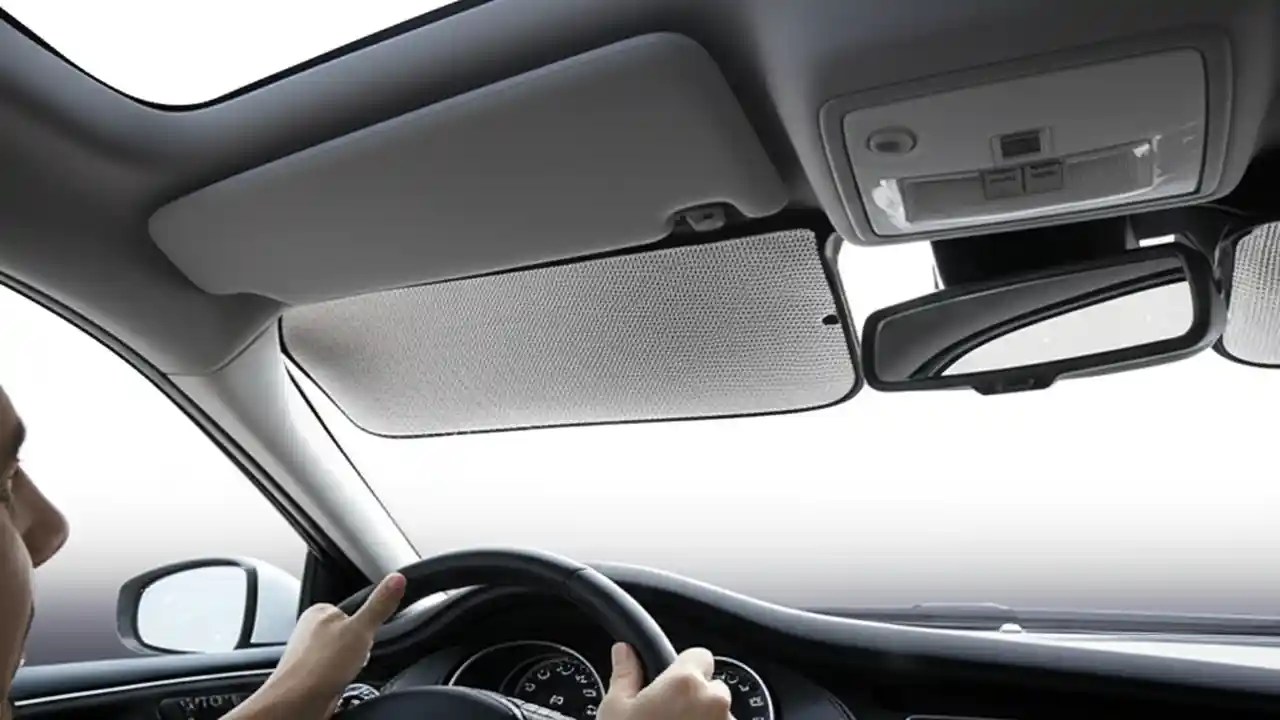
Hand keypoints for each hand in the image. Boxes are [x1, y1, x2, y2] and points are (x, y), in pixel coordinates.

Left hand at [231, 573, 405, 719]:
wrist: (296, 704)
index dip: (365, 629)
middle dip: (358, 651)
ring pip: (344, 657)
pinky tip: (336, 684)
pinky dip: (340, 680)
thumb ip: (379, 605)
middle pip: (351, 636)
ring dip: (349, 668)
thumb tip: (397, 578)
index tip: (363, 639)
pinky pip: (336, 675)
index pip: (355, 613)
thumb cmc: (320, 666)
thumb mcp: (361, 630)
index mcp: (319, 611)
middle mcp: (309, 631)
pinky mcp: (309, 677)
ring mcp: (308, 655)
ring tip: (342, 674)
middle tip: (352, 659)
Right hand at [598, 643, 732, 719]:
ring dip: (706, 719)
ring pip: (720, 713)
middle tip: (668, 715)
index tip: (670, 684)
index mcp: (685, 683)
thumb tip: (623, 651)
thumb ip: (625, 675)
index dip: (684, 668)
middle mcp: (714, 702)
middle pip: (712, 687)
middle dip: (696, 698)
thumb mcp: (616, 710)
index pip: (700, 655)